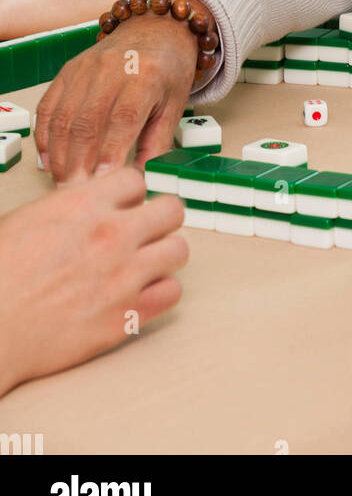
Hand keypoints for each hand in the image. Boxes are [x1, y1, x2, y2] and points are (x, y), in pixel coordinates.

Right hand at [0, 167, 186, 396]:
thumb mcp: (27, 220)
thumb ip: (69, 207)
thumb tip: (89, 205)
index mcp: (83, 205)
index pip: (137, 180)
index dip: (131, 194)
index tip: (128, 206)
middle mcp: (111, 235)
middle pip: (171, 210)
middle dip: (160, 219)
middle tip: (148, 231)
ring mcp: (124, 276)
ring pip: (179, 250)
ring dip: (164, 254)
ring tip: (147, 263)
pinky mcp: (128, 315)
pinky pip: (172, 293)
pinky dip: (161, 292)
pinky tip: (141, 294)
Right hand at [35, 12, 200, 183]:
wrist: (156, 30)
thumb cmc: (168, 71)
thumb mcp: (175, 105)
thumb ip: (158, 143)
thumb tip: (143, 180)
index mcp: (146, 76)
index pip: (123, 119)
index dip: (110, 152)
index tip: (102, 182)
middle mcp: (112, 68)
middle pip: (87, 121)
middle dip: (79, 162)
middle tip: (78, 192)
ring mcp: (86, 68)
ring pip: (63, 117)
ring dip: (60, 155)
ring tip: (64, 183)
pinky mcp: (68, 70)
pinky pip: (49, 107)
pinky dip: (45, 137)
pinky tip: (51, 160)